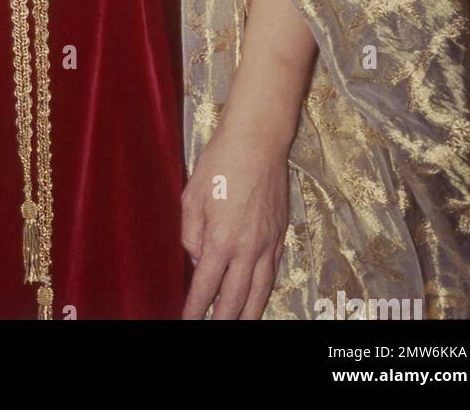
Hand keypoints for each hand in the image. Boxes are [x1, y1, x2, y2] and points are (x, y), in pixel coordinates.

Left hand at [180, 125, 288, 319]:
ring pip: (261, 291)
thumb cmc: (220, 162)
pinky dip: (265, 290)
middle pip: (237, 298)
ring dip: (249, 313)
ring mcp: (268, 243)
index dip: (197, 308)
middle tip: (212, 328)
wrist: (258, 142)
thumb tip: (196, 258)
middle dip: (224, 318)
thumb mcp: (192, 195)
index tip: (188, 320)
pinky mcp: (281, 235)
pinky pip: (273, 272)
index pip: (207, 286)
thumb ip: (190, 232)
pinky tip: (258, 296)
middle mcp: (248, 248)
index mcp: (221, 239)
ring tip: (239, 323)